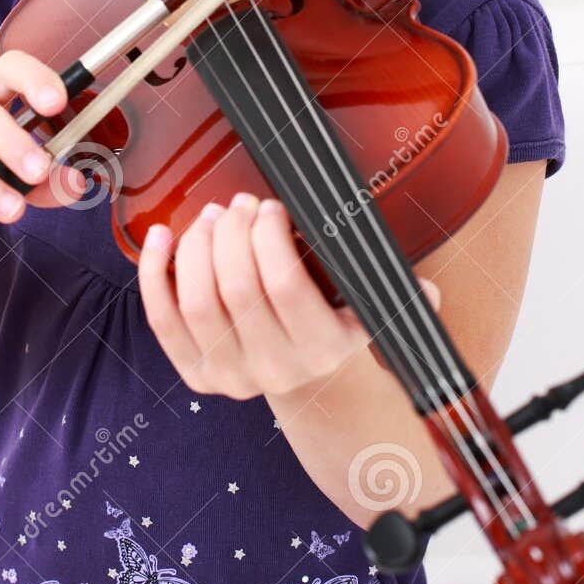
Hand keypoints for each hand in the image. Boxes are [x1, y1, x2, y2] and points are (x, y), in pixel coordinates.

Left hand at [138, 192, 440, 402]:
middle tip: (241, 203)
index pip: (286, 286)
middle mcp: (275, 370)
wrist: (307, 379)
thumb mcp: (371, 309)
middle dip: (234, 230)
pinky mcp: (195, 375)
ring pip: (198, 300)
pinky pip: (163, 319)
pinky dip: (156, 273)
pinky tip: (163, 236)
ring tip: (213, 215)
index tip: (274, 207)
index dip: (271, 235)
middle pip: (237, 287)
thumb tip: (427, 294)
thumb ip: (397, 294)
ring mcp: (230, 376)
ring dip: (199, 245)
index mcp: (322, 348)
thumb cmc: (335, 323)